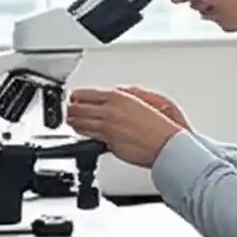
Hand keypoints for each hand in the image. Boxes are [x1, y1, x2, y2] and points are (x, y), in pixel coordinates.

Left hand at [67, 88, 182, 167]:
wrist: (167, 145)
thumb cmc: (162, 125)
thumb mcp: (148, 98)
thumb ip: (130, 94)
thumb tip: (119, 91)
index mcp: (118, 97)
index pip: (86, 94)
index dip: (77, 96)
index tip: (74, 97)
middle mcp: (109, 111)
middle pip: (79, 108)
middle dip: (71, 109)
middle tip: (69, 109)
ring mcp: (107, 128)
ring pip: (80, 123)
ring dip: (73, 121)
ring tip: (71, 120)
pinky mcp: (108, 143)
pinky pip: (89, 136)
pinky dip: (82, 132)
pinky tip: (81, 131)